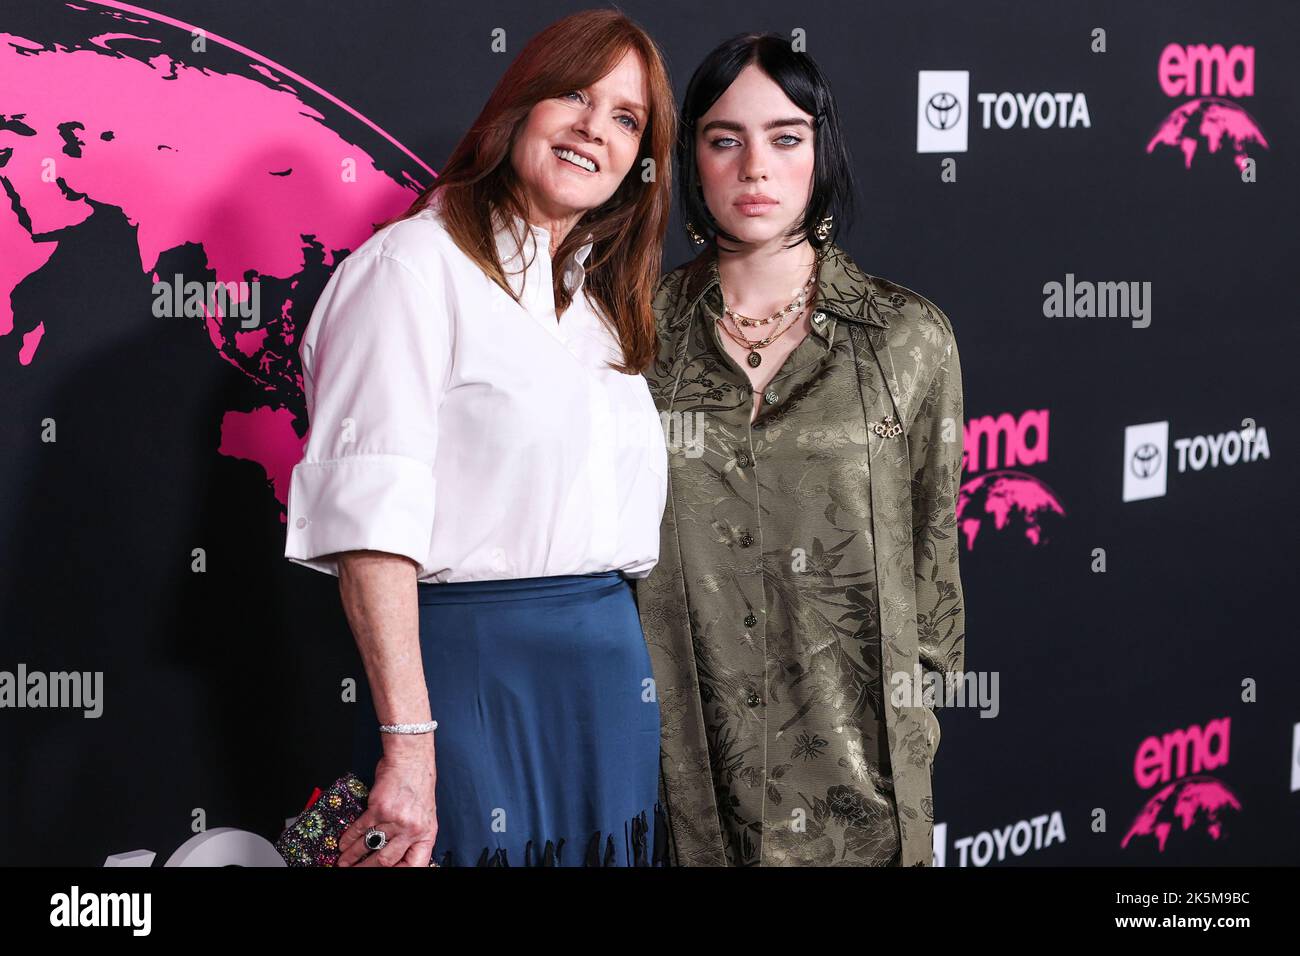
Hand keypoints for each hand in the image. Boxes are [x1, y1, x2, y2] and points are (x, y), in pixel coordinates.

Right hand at [338, 736, 437, 866]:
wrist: (411, 761)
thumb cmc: (418, 786)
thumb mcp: (424, 816)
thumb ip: (413, 837)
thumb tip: (398, 856)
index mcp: (425, 834)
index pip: (414, 865)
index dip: (398, 872)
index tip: (383, 874)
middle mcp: (411, 829)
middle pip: (386, 860)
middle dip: (366, 868)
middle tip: (353, 870)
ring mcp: (395, 819)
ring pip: (369, 845)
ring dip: (353, 855)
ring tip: (343, 861)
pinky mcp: (379, 808)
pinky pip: (361, 828)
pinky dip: (349, 837)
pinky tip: (344, 843)